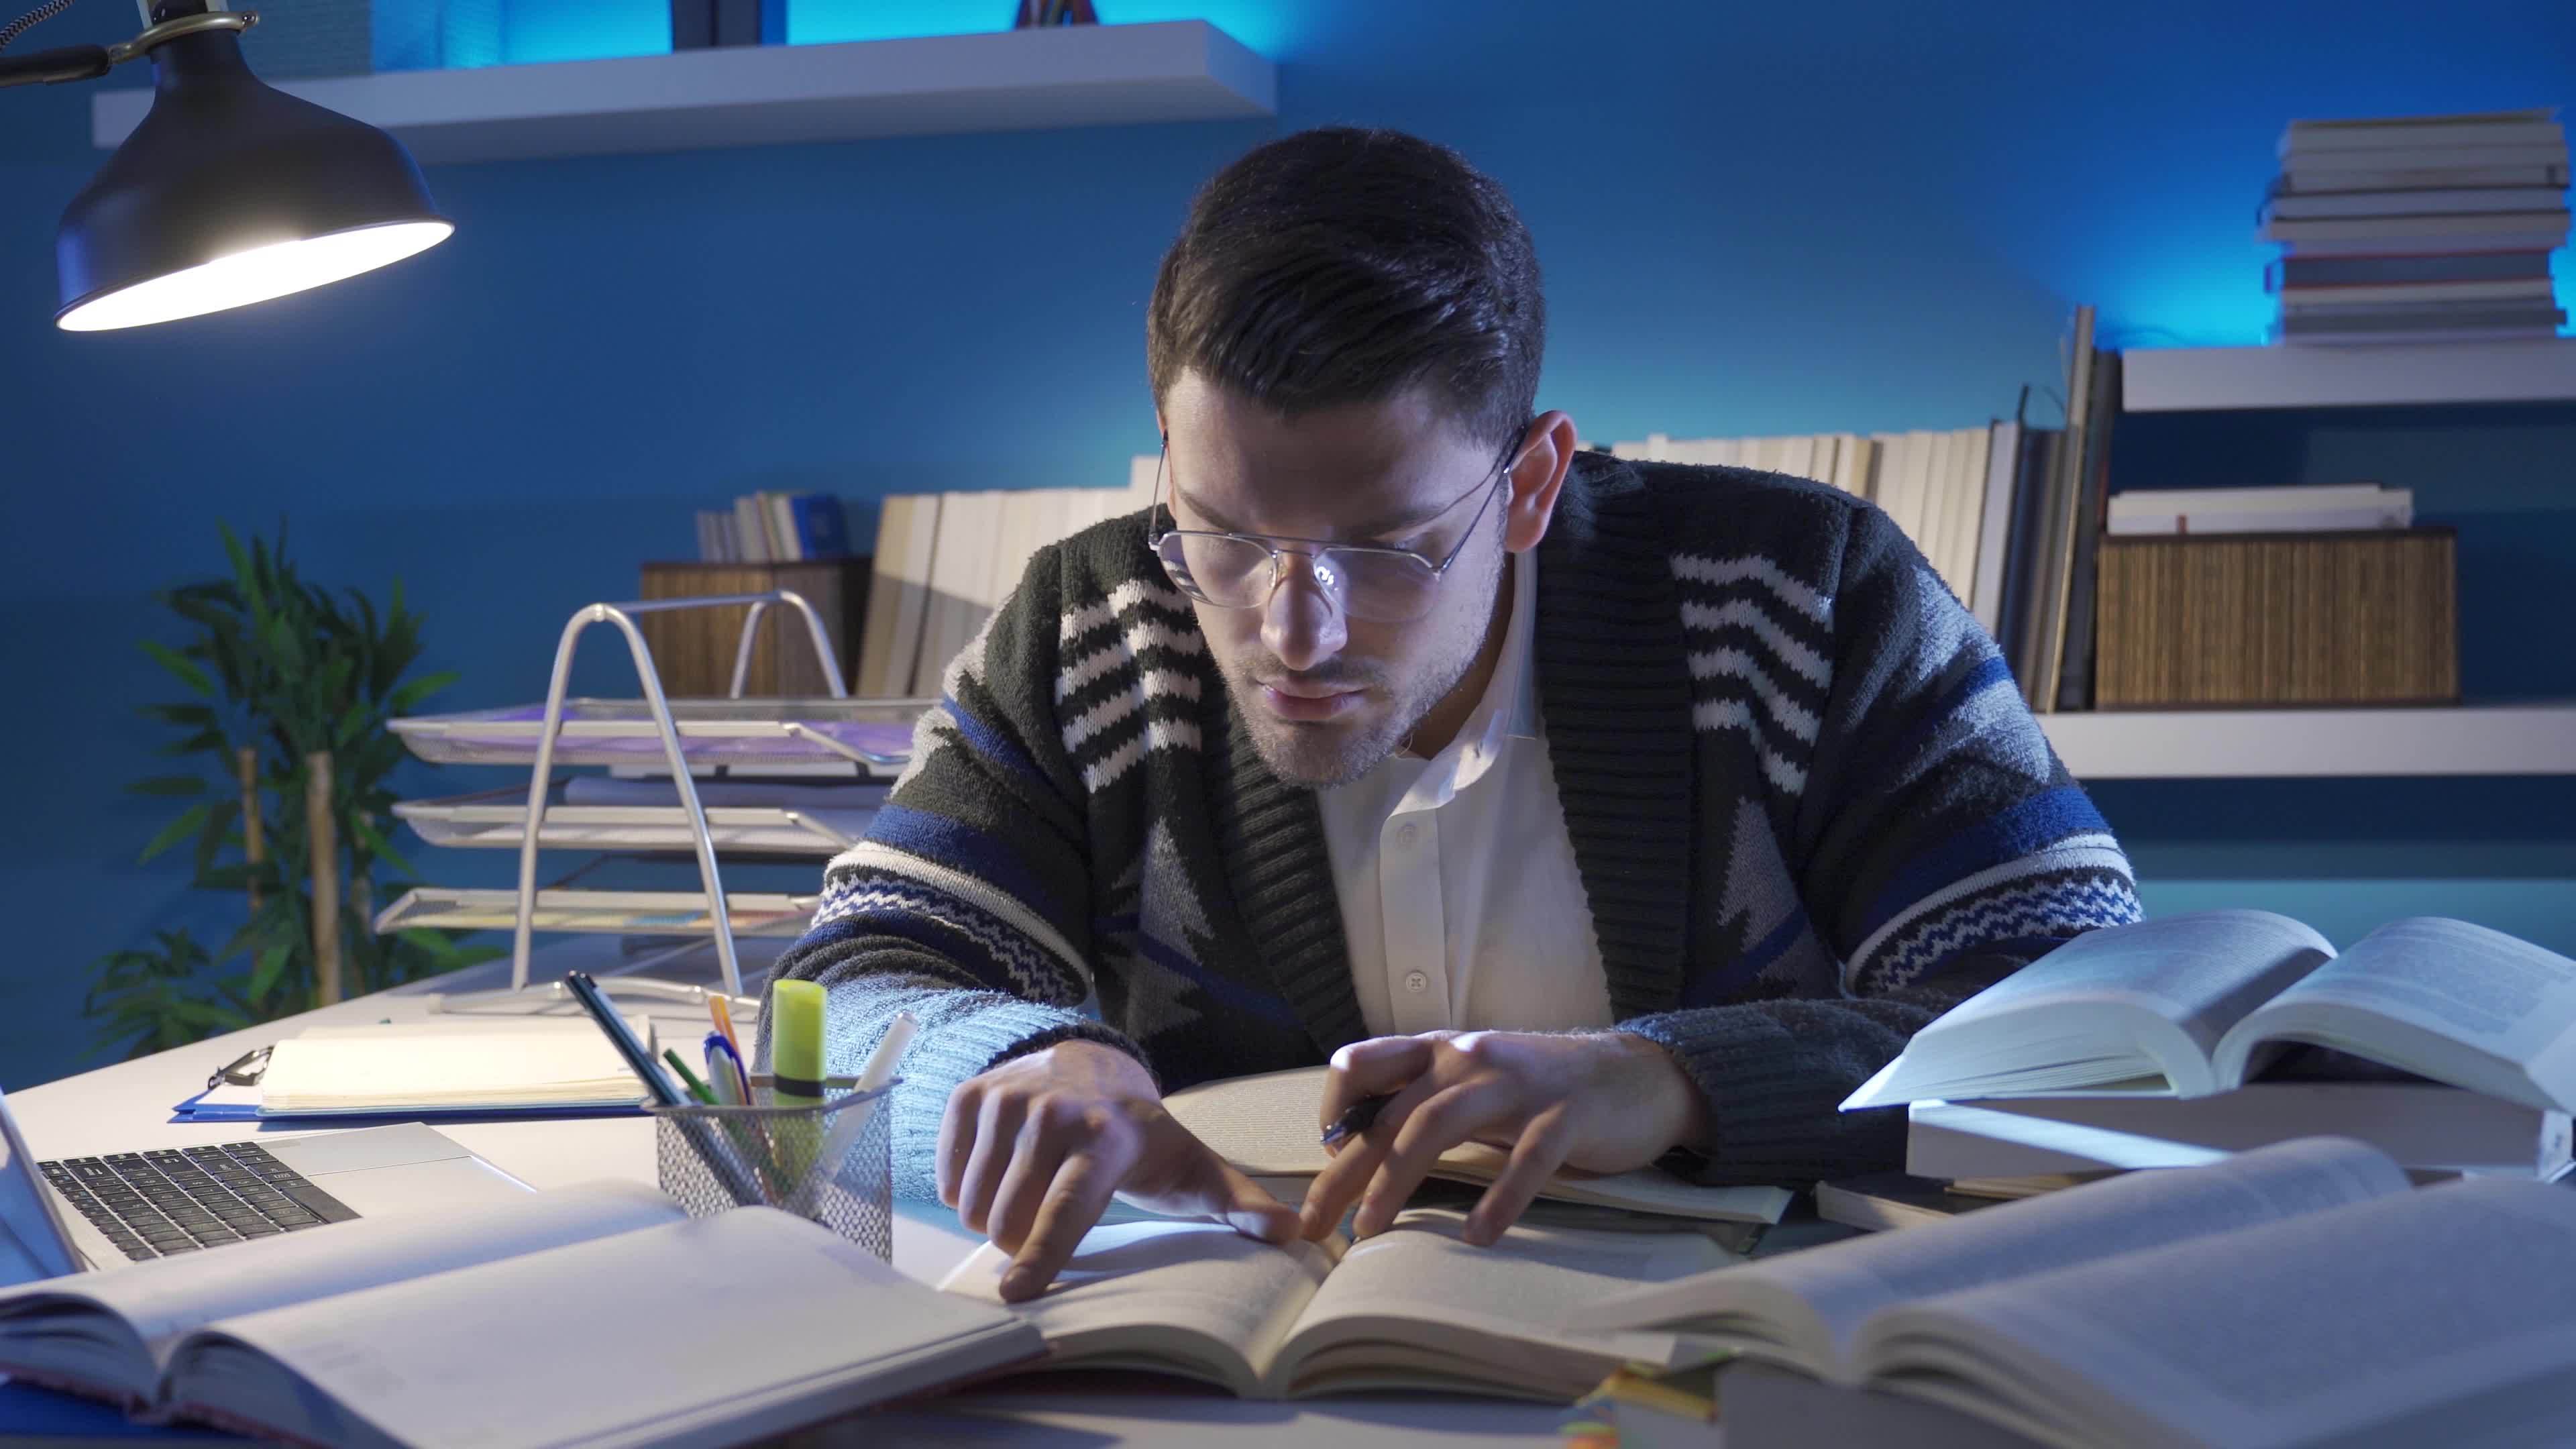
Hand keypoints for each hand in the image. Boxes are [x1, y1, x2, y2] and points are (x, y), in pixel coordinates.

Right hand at [938, 1039, 1298, 1301]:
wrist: (1091, 1066)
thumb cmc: (1142, 1138)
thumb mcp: (1191, 1168)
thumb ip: (1239, 1204)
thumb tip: (1293, 1232)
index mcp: (1107, 1138)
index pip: (1068, 1206)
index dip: (1043, 1253)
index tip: (1018, 1293)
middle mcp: (1053, 1112)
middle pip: (1010, 1218)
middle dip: (1022, 1238)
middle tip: (1053, 1211)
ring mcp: (1007, 1099)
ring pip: (975, 1203)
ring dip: (995, 1215)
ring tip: (1033, 1190)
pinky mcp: (971, 1095)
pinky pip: (950, 1177)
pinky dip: (967, 1188)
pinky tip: (1003, 1170)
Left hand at [1298, 1030, 1706, 1246]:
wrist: (1633, 1075)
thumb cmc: (1538, 1089)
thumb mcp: (1472, 1083)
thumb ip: (1420, 1101)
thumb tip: (1355, 1148)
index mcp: (1440, 1051)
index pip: (1359, 1064)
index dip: (1333, 1113)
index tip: (1328, 1163)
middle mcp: (1468, 1058)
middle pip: (1390, 1113)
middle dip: (1345, 1172)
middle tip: (1315, 1227)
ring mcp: (1516, 1084)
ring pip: (1436, 1125)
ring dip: (1396, 1180)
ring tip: (1371, 1230)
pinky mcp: (1566, 1115)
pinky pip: (1527, 1159)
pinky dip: (1500, 1198)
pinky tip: (1478, 1236)